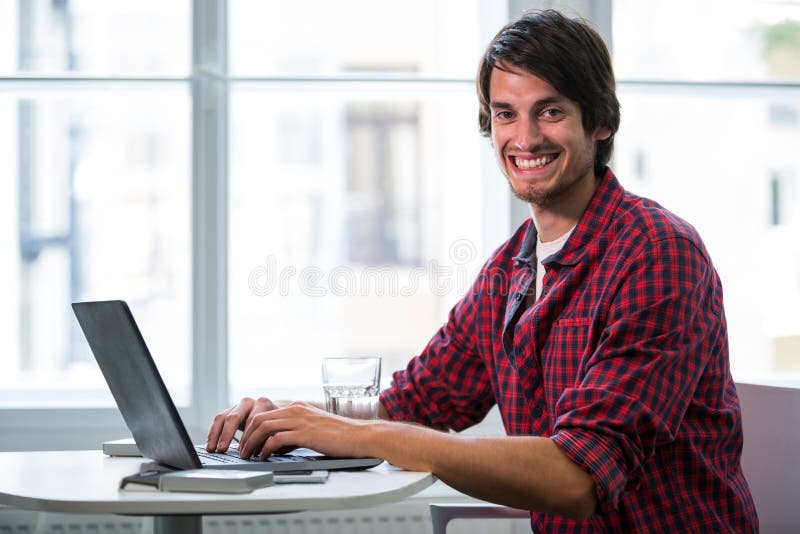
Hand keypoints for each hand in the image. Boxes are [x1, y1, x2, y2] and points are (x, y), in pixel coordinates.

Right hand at [206, 396, 279, 452]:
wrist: (275, 414)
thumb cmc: (277, 425)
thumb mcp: (278, 430)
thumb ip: (271, 438)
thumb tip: (263, 451)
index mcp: (263, 404)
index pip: (251, 421)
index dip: (246, 439)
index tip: (242, 454)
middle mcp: (249, 402)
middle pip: (234, 417)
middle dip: (227, 435)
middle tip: (221, 450)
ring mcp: (238, 406)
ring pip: (222, 417)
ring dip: (215, 434)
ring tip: (211, 449)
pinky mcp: (230, 411)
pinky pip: (218, 420)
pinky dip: (213, 433)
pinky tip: (210, 444)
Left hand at [238, 401, 375, 459]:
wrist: (359, 436)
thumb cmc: (339, 436)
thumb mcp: (312, 428)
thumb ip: (294, 431)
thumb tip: (276, 445)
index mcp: (297, 407)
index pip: (265, 414)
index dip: (251, 429)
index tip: (246, 442)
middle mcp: (296, 410)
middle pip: (259, 418)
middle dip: (246, 436)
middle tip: (242, 451)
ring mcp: (300, 420)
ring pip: (264, 427)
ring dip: (252, 443)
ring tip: (248, 456)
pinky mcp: (305, 433)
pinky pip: (276, 439)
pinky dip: (266, 449)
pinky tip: (265, 457)